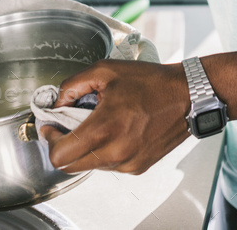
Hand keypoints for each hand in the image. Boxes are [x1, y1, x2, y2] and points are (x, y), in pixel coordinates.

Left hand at [40, 59, 190, 174]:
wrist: (186, 96)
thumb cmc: (150, 82)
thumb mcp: (106, 70)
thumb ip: (74, 84)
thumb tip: (58, 100)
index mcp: (104, 129)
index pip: (60, 155)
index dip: (50, 140)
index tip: (51, 126)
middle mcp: (115, 152)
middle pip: (70, 165)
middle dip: (65, 145)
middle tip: (69, 124)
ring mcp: (127, 163)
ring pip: (90, 165)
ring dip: (87, 147)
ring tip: (99, 122)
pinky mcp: (138, 167)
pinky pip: (110, 164)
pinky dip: (106, 150)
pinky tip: (117, 129)